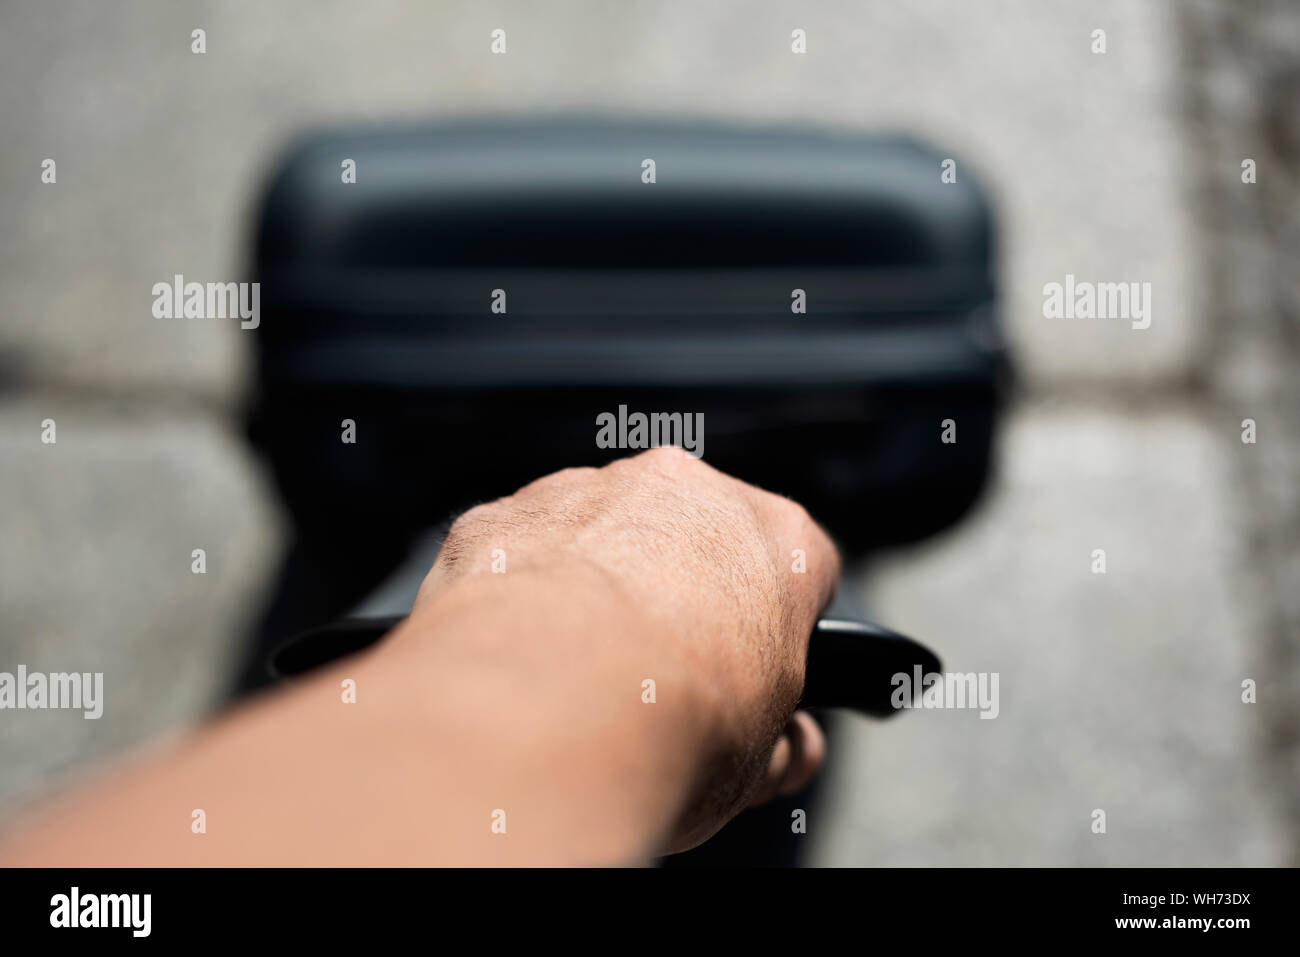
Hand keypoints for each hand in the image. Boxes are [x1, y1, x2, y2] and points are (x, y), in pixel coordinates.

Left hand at [407, 447, 840, 852]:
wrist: (544, 715)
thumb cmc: (670, 726)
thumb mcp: (760, 766)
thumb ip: (781, 743)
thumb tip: (785, 751)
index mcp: (780, 543)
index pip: (795, 573)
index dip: (770, 632)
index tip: (745, 679)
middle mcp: (687, 493)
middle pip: (692, 538)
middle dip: (676, 596)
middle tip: (652, 684)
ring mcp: (590, 492)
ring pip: (597, 532)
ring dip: (591, 587)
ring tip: (574, 678)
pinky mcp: (505, 512)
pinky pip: (519, 549)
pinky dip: (516, 592)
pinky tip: (516, 659)